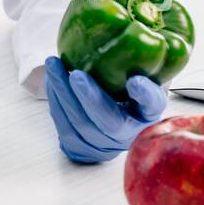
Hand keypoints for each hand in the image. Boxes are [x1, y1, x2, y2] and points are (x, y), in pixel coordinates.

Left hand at [44, 55, 166, 163]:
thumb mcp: (136, 78)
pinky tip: (51, 81)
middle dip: (89, 97)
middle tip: (75, 74)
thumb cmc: (121, 93)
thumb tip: (127, 55)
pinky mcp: (81, 149)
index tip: (135, 81)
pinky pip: (64, 127)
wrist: (108, 121)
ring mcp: (103, 147)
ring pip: (80, 125)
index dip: (145, 95)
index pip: (152, 106)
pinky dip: (55, 101)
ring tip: (53, 67)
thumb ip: (135, 67)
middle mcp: (127, 136)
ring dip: (63, 94)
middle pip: (109, 122)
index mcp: (147, 115)